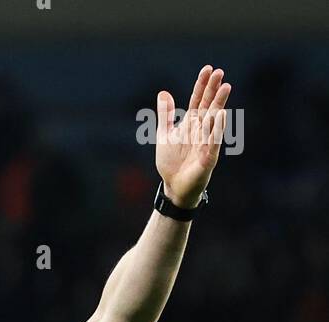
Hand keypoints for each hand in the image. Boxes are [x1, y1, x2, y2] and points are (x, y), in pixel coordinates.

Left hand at [156, 65, 230, 208]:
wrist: (173, 186)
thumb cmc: (171, 162)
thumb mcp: (164, 135)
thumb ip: (165, 115)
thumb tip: (163, 93)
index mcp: (191, 123)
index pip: (197, 100)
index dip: (202, 85)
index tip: (208, 69)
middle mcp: (201, 129)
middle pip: (208, 106)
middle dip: (214, 90)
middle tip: (220, 72)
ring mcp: (206, 142)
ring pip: (213, 120)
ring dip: (219, 104)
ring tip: (225, 87)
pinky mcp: (208, 157)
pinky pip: (213, 140)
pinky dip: (217, 128)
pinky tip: (221, 114)